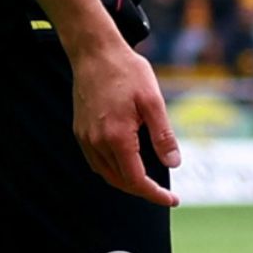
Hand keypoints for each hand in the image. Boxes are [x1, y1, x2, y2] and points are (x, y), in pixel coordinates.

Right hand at [70, 36, 180, 206]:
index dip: (154, 194)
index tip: (172, 200)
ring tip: (148, 182)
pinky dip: (112, 169)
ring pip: (106, 173)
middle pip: (120, 181)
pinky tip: (127, 163)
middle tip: (164, 193)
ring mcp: (85, 137)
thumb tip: (173, 164)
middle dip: (143, 190)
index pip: (136, 180)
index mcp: (117, 137)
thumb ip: (163, 136)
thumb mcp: (153, 101)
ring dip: (127, 182)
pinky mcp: (79, 130)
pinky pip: (96, 160)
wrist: (94, 51)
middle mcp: (96, 142)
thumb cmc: (126, 71)